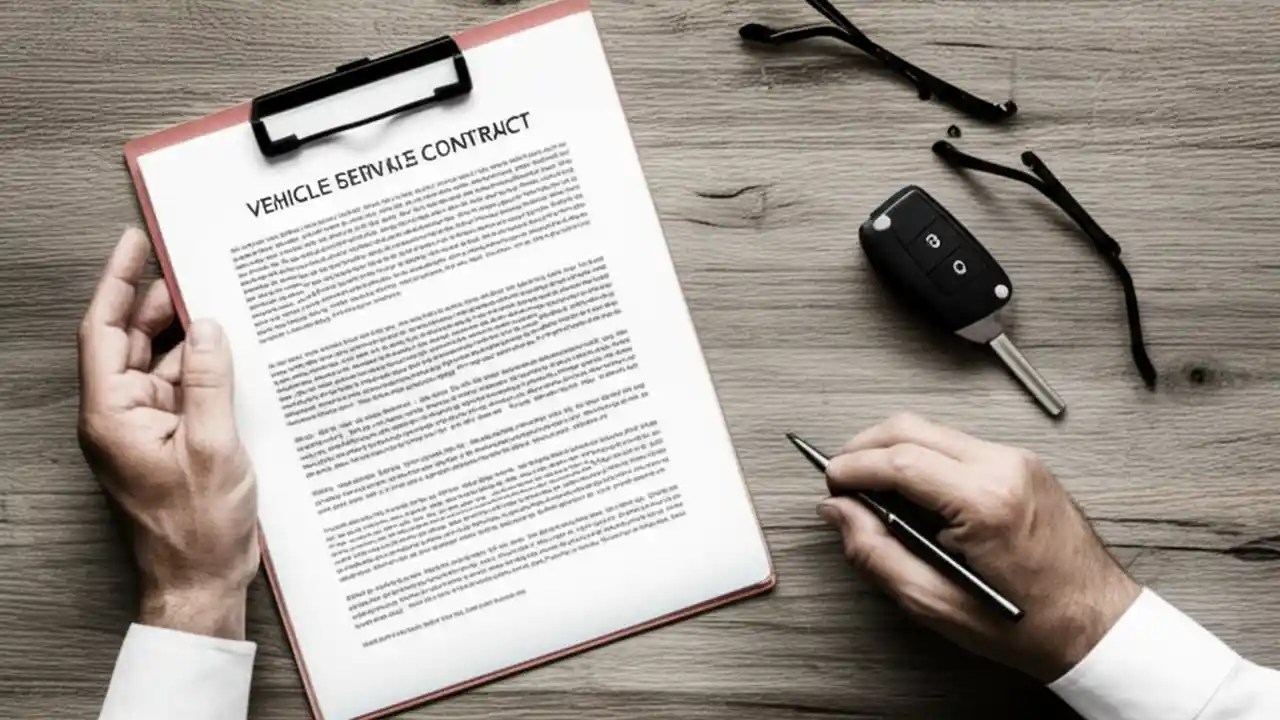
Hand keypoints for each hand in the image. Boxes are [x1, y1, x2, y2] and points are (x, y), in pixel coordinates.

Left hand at [77, 228, 257, 639]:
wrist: (200, 584)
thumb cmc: (196, 530)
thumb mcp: (214, 447)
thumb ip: (211, 382)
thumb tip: (210, 328)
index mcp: (114, 416)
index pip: (106, 331)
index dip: (120, 282)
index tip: (136, 243)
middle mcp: (122, 418)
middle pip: (133, 341)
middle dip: (161, 302)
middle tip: (196, 265)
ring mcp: (148, 430)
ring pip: (163, 364)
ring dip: (190, 336)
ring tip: (223, 302)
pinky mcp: (173, 442)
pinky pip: (185, 391)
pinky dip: (206, 370)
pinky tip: (234, 355)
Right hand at [816, 413, 1139, 682]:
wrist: (1097, 624)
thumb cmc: (1029, 624)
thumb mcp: (935, 603)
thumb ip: (876, 553)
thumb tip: (839, 514)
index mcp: (986, 502)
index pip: (899, 460)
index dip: (852, 468)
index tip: (830, 484)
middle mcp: (1005, 468)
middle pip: (911, 428)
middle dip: (864, 447)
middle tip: (841, 481)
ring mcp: (1018, 461)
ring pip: (932, 430)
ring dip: (893, 452)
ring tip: (873, 492)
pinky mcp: (1022, 464)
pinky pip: (957, 445)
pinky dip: (923, 459)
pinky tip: (912, 494)